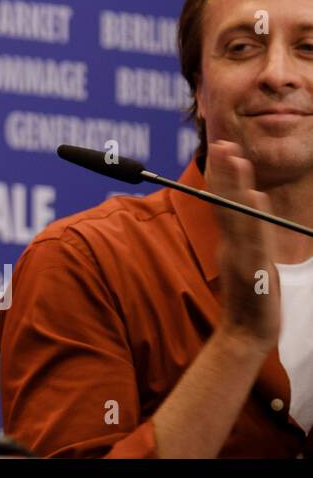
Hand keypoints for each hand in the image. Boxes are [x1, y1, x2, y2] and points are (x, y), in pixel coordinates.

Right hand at [206, 140, 280, 351]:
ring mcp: (240, 254)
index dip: (224, 176)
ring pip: (236, 214)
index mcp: (230, 243)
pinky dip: (251, 216)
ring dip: (235, 184)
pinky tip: (253, 197)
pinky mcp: (252, 267)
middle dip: (225, 171)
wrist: (247, 334)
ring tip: (235, 158)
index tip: (224, 149)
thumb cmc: (250, 300)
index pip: (223, 203)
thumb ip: (248, 233)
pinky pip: (252, 237)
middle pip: (225, 202)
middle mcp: (232, 244)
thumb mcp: (246, 262)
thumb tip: (254, 199)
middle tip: (223, 143)